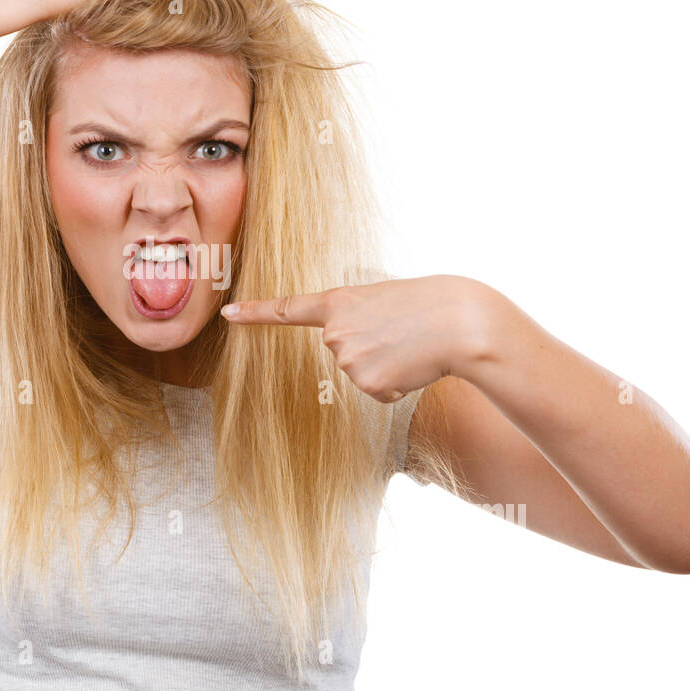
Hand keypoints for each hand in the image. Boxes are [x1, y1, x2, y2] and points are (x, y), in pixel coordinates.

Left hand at [221, 275, 503, 402]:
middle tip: (400, 329)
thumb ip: (358, 319)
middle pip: (342, 352)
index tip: (228, 313)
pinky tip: (413, 364)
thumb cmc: (431, 304)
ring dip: (387, 365)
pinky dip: (398, 383)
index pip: (288, 310)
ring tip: (410, 344)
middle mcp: (334, 333)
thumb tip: (354, 351)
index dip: (256, 312)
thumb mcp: (384, 299)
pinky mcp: (367, 385)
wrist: (461, 322)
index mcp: (338, 302)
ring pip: (362, 374)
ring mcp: (348, 361)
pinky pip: (379, 392)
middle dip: (370, 347)